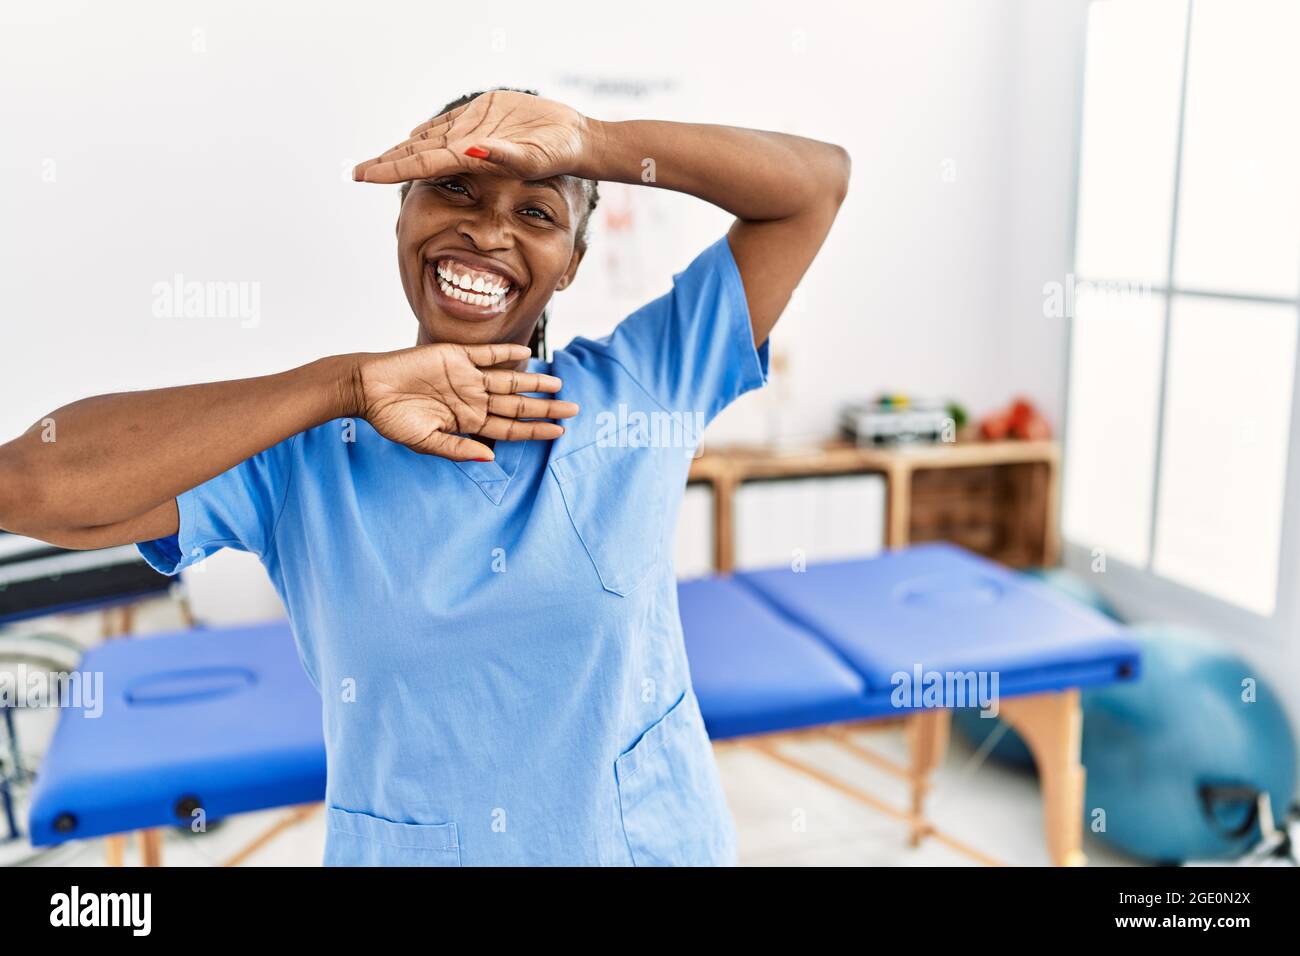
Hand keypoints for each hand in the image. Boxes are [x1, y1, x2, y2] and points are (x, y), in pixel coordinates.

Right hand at [351, 343, 577, 460]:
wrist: (369, 387)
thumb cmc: (393, 419)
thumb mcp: (426, 442)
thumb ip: (459, 449)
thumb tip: (491, 457)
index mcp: (469, 422)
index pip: (510, 429)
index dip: (535, 431)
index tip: (559, 432)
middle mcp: (473, 400)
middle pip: (517, 405)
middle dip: (545, 408)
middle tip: (574, 409)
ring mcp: (467, 378)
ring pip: (510, 380)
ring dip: (534, 381)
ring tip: (559, 384)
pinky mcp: (456, 357)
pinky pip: (488, 354)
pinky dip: (507, 353)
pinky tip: (528, 353)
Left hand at [353, 90, 589, 184]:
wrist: (576, 142)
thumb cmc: (558, 155)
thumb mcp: (530, 157)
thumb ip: (500, 154)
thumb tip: (467, 151)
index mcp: (468, 160)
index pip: (418, 164)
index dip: (388, 169)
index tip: (359, 176)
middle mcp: (464, 149)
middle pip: (414, 155)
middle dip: (385, 163)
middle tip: (354, 172)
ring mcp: (471, 133)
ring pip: (427, 141)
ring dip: (402, 149)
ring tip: (376, 158)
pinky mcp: (482, 116)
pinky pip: (448, 125)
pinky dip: (428, 132)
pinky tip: (413, 135)